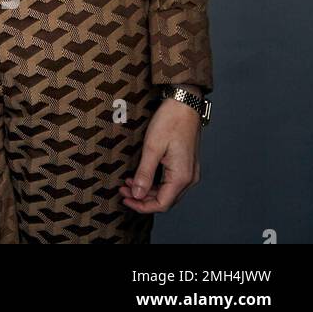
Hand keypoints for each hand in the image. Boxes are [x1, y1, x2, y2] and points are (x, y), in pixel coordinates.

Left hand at [122, 97, 202, 212]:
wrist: (184, 105)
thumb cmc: (170, 122)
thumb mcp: (152, 148)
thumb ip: (144, 173)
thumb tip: (137, 194)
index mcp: (182, 177)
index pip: (162, 204)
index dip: (142, 206)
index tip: (125, 200)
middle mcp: (189, 178)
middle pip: (165, 199)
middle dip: (142, 198)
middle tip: (122, 190)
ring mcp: (190, 172)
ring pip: (167, 191)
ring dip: (148, 190)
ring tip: (128, 183)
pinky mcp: (186, 165)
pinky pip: (170, 181)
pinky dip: (155, 182)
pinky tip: (140, 176)